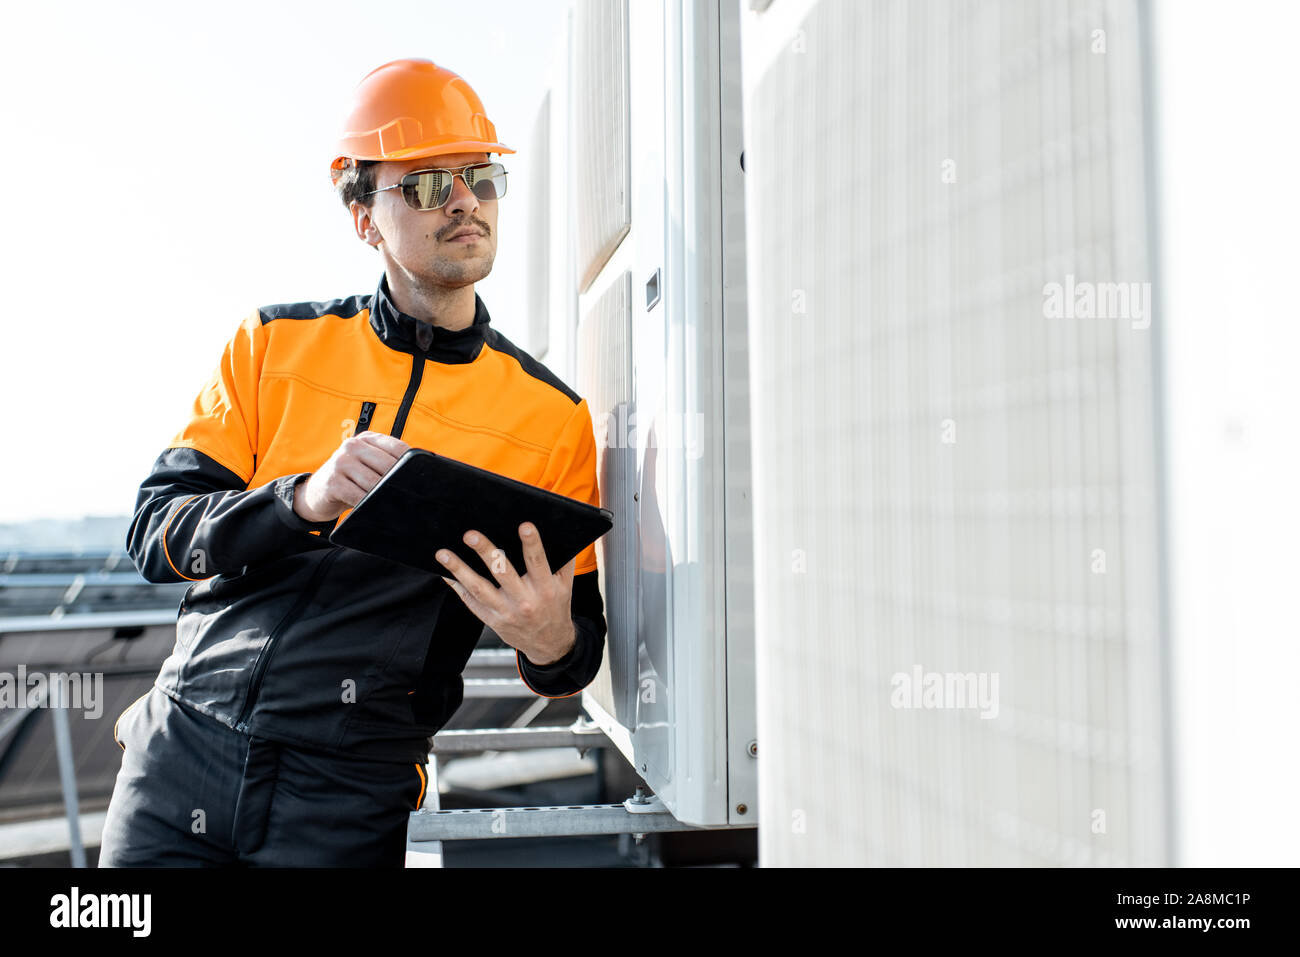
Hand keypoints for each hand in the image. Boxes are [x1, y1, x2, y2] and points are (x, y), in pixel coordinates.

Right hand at [293, 431, 409, 522]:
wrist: (315, 493)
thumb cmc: (349, 480)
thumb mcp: (367, 464)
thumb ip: (387, 464)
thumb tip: (417, 476)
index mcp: (367, 439)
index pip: (398, 447)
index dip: (410, 465)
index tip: (418, 480)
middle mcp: (352, 446)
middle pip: (388, 465)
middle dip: (398, 483)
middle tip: (408, 497)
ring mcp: (341, 462)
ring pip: (374, 483)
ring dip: (384, 496)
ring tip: (392, 505)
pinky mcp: (332, 482)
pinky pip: (359, 497)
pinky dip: (369, 505)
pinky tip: (373, 509)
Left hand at [436, 523, 576, 665]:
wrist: (549, 643)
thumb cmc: (556, 606)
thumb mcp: (566, 584)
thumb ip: (564, 558)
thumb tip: (560, 529)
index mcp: (545, 588)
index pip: (538, 563)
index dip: (532, 544)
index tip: (524, 526)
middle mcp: (524, 601)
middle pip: (502, 573)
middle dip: (486, 552)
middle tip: (470, 534)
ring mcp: (505, 612)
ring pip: (479, 589)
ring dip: (459, 569)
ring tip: (443, 553)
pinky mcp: (492, 619)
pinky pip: (470, 601)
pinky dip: (456, 585)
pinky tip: (444, 571)